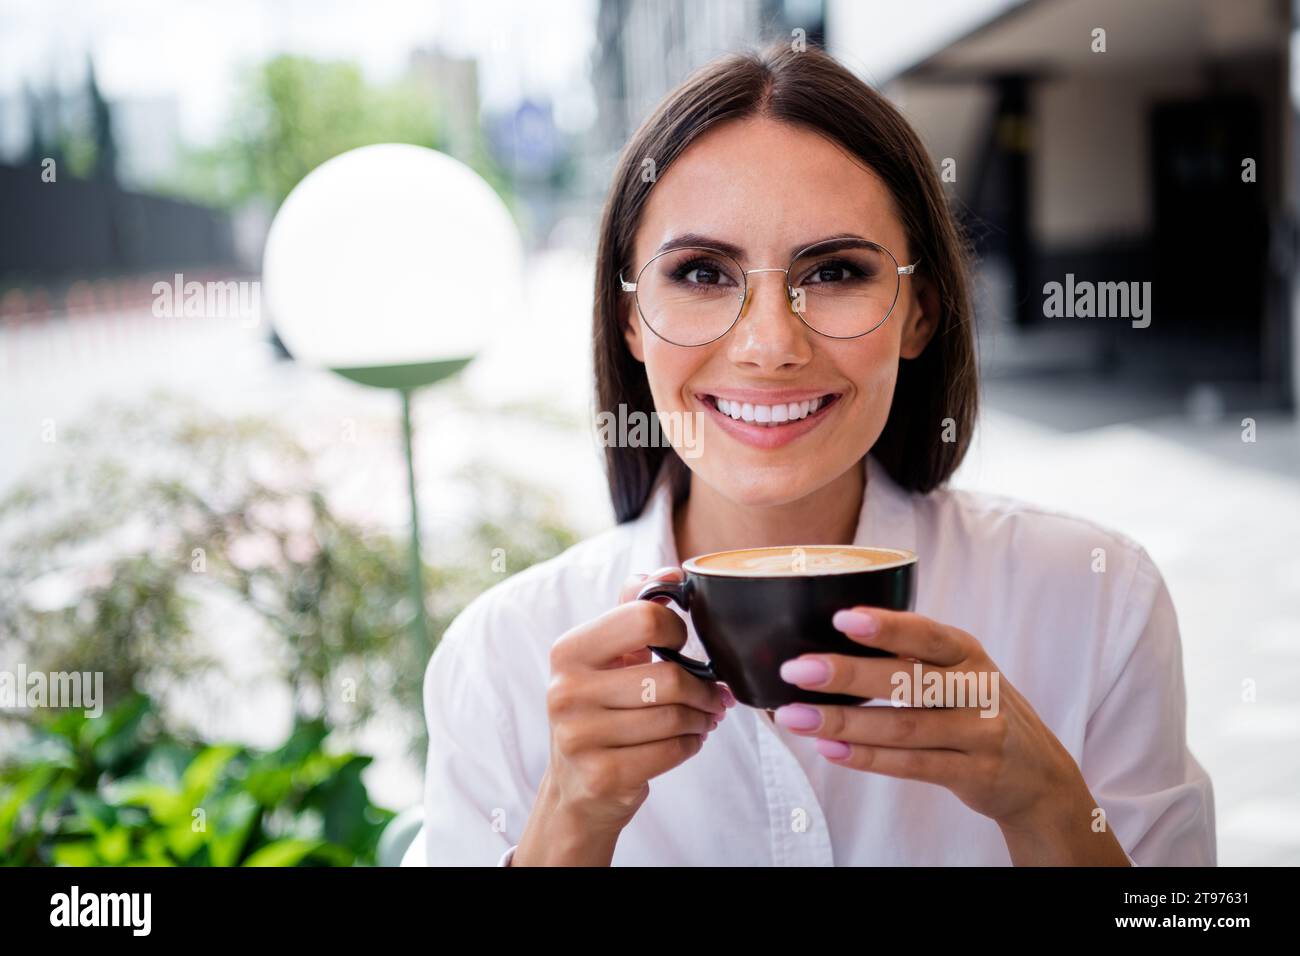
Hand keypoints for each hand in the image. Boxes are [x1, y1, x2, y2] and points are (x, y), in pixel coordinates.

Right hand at [514, 567, 732, 864]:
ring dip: (702, 718)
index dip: (677, 631)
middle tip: (714, 694)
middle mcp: (565, 691)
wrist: (577, 785)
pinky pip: (671, 751)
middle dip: (703, 688)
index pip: (644, 618)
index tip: (682, 645)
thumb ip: (633, 608)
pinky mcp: (601, 775)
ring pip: (674, 718)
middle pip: (668, 677)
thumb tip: (667, 572)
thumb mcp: (607, 656)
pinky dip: (691, 744)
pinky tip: (689, 739)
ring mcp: (579, 737)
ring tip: (704, 717)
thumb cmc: (601, 708)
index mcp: (569, 651)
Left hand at [773, 606, 1127, 863]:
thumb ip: (911, 656)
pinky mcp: (974, 774)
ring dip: (844, 722)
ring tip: (795, 717)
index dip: (885, 627)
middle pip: (907, 680)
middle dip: (847, 674)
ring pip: (904, 727)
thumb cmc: (976, 708)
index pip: (925, 634)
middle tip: (796, 670)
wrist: (1037, 773)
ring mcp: (979, 734)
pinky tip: (829, 749)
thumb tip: (828, 645)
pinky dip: (868, 758)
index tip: (840, 619)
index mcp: (967, 653)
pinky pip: (913, 765)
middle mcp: (977, 688)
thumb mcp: (959, 670)